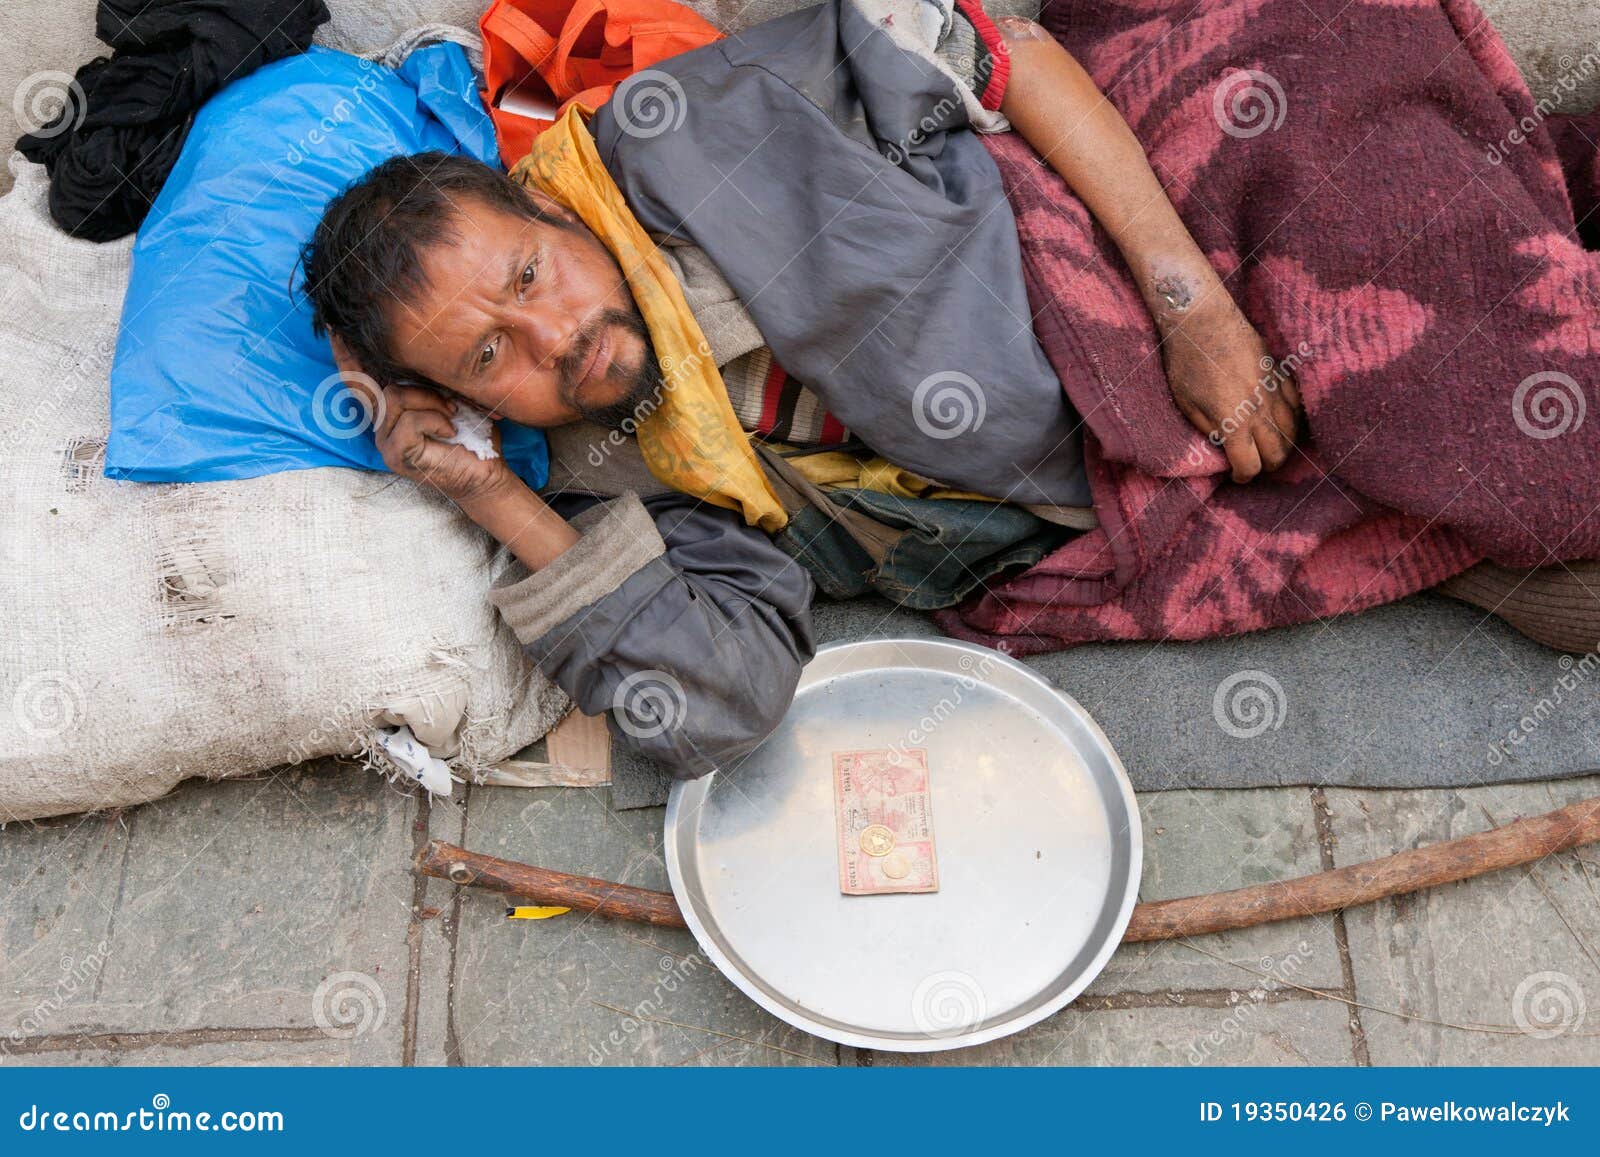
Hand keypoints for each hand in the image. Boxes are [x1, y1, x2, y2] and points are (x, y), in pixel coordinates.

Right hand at [330, 338, 514, 506]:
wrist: (485, 475)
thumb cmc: (471, 437)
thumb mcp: (450, 398)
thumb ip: (430, 379)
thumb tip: (427, 345)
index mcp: (391, 412)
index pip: (358, 380)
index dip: (344, 355)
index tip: (333, 327)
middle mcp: (382, 426)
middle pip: (368, 382)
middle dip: (393, 364)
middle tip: (430, 373)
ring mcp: (386, 442)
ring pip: (394, 397)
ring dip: (430, 400)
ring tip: (452, 413)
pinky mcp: (397, 454)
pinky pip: (409, 421)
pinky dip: (435, 420)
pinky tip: (450, 431)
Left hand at [1159, 297, 1303, 482]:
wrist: (1204, 319)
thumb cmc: (1187, 363)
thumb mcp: (1187, 405)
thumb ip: (1209, 431)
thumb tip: (1224, 449)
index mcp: (1234, 423)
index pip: (1250, 465)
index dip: (1243, 476)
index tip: (1237, 475)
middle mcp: (1259, 411)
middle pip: (1276, 454)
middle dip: (1266, 466)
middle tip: (1254, 463)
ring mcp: (1274, 391)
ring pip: (1292, 431)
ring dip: (1282, 445)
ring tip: (1268, 447)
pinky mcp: (1280, 373)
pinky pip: (1297, 405)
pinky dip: (1292, 419)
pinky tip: (1282, 421)